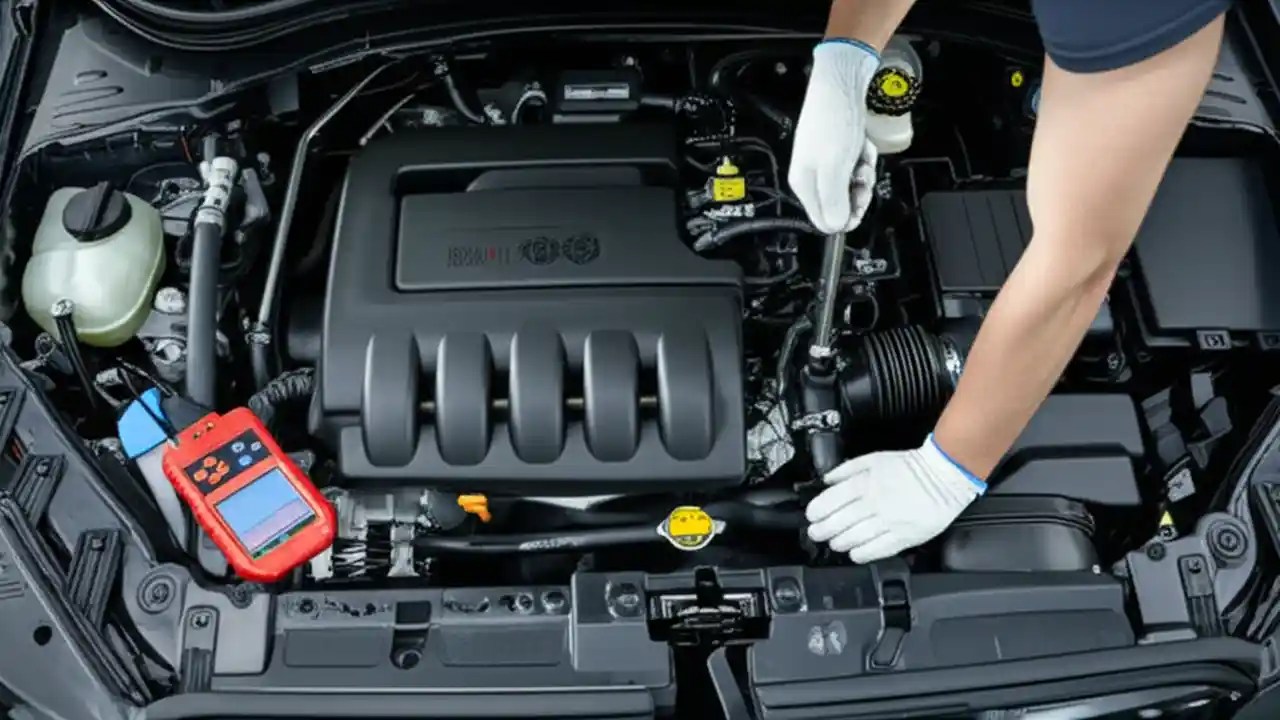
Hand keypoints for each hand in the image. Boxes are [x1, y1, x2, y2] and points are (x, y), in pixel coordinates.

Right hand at [788, 40, 882, 233]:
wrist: (841, 83)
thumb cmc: (834, 122)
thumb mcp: (834, 168)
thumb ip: (833, 201)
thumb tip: (837, 227)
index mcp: (804, 185)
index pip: (824, 220)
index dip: (846, 215)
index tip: (859, 200)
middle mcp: (813, 177)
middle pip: (841, 204)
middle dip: (858, 191)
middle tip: (861, 174)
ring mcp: (825, 163)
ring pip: (851, 185)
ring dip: (863, 173)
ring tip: (862, 156)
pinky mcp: (838, 151)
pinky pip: (855, 166)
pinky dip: (864, 158)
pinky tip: (863, 146)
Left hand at [805, 435, 986, 562]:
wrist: (944, 476)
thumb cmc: (911, 466)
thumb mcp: (874, 458)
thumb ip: (847, 469)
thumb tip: (826, 480)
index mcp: (865, 483)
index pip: (830, 501)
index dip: (816, 512)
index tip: (812, 515)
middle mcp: (874, 504)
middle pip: (838, 523)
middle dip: (821, 530)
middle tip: (815, 532)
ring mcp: (889, 522)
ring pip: (853, 539)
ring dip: (838, 542)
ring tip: (833, 541)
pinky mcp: (904, 537)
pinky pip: (876, 550)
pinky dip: (860, 554)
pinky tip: (854, 552)